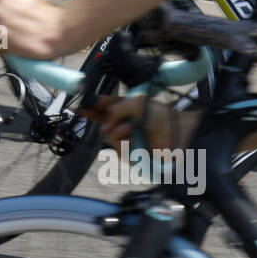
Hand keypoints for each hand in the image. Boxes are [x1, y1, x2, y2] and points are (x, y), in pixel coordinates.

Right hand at [84, 94, 199, 151]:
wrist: (177, 134)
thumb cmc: (161, 116)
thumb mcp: (136, 103)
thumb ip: (116, 108)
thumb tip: (105, 125)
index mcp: (126, 108)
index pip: (105, 106)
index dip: (92, 106)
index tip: (79, 106)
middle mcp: (125, 123)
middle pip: (102, 122)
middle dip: (101, 118)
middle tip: (101, 115)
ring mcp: (127, 139)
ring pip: (108, 136)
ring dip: (117, 132)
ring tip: (131, 129)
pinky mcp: (131, 154)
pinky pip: (118, 150)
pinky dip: (124, 145)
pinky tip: (134, 142)